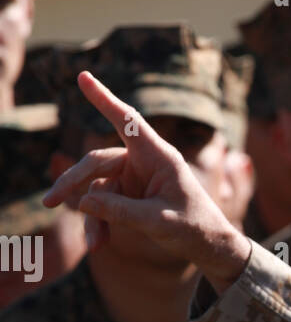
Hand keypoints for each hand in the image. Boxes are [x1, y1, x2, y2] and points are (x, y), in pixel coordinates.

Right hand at [42, 71, 251, 290]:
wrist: (209, 245)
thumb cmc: (194, 227)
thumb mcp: (159, 222)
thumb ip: (121, 212)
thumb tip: (83, 203)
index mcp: (159, 156)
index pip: (127, 122)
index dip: (104, 99)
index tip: (82, 76)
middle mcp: (143, 161)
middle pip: (97, 163)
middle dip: (72, 182)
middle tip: (50, 202)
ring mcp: (134, 177)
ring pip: (97, 189)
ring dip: (92, 216)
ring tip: (95, 245)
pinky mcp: (129, 194)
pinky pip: (104, 204)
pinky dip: (100, 222)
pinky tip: (100, 243)